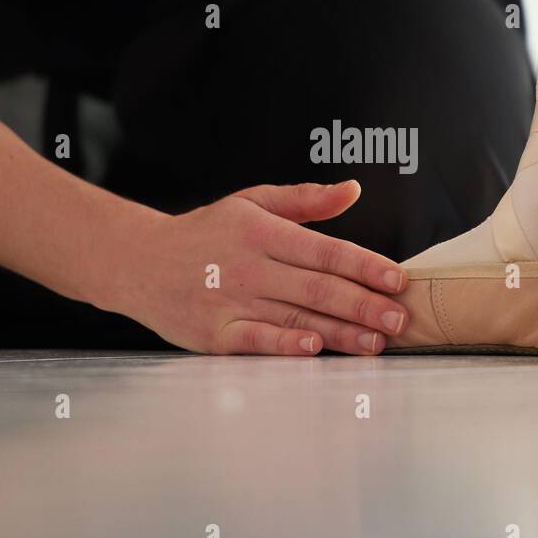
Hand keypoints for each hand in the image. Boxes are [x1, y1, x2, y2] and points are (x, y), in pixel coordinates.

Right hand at [125, 181, 409, 354]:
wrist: (138, 262)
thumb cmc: (205, 232)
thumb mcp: (251, 202)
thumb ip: (305, 200)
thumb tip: (353, 190)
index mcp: (263, 232)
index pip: (326, 250)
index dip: (366, 266)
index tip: (398, 280)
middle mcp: (250, 267)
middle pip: (318, 288)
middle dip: (364, 305)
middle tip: (400, 319)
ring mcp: (232, 302)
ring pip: (297, 318)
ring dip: (341, 333)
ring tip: (377, 343)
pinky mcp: (216, 334)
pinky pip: (258, 340)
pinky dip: (287, 345)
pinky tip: (316, 348)